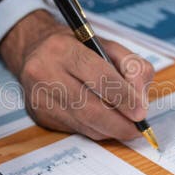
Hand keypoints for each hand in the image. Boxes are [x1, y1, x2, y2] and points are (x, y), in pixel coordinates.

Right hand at [0, 10, 153, 139]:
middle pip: (89, 108)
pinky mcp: (39, 115)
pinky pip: (75, 129)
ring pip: (83, 123)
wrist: (34, 51)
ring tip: (125, 127)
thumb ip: (132, 66)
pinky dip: (95, 130)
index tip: (141, 112)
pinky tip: (104, 124)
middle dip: (118, 123)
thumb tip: (139, 101)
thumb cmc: (77, 47)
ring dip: (109, 130)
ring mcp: (39, 97)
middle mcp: (45, 73)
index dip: (124, 98)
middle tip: (137, 129)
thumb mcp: (107, 45)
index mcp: (63, 49)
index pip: (99, 78)